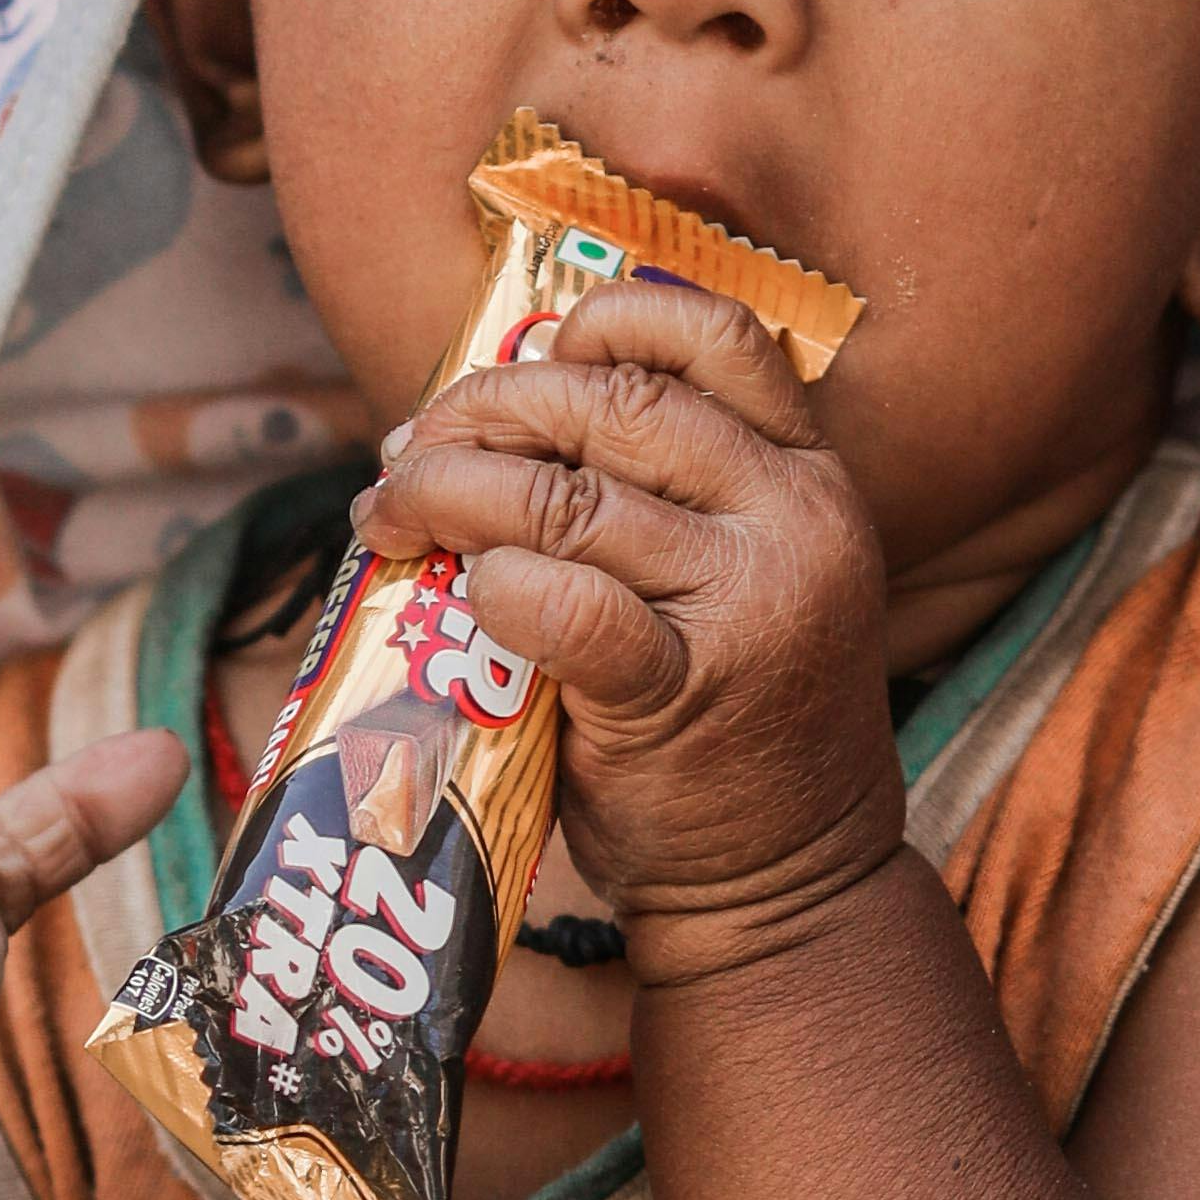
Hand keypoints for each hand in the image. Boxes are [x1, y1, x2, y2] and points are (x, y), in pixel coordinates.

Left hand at [347, 281, 899, 979]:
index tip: (525, 359)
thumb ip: (658, 494)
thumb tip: (481, 418)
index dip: (601, 320)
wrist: (784, 879)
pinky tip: (463, 594)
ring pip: (563, 496)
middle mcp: (792, 524)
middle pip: (612, 401)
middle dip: (482, 409)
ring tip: (390, 516)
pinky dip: (490, 585)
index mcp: (808, 476)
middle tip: (408, 451)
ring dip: (447, 491)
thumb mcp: (737, 577)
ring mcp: (745, 607)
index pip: (714, 333)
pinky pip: (559, 601)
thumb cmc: (727, 719)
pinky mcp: (680, 692)